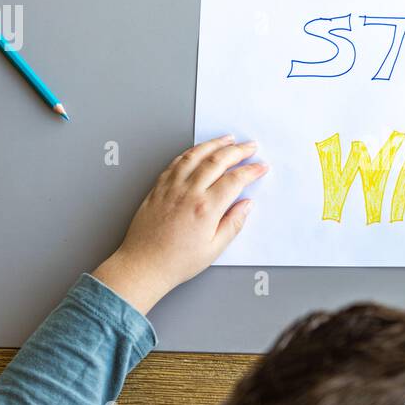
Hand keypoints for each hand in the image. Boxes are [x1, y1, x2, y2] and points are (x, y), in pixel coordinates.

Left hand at [92, 136, 267, 313]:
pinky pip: (176, 162)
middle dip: (238, 151)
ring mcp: (171, 187)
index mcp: (206, 208)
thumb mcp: (213, 249)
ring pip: (196, 155)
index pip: (235, 180)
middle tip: (250, 146)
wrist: (143, 265)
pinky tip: (198, 150)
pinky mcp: (158, 188)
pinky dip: (191, 152)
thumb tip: (246, 205)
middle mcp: (188, 192)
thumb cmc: (175, 262)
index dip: (251, 170)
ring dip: (214, 144)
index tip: (261, 167)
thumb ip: (233, 224)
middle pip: (218, 161)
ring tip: (228, 139)